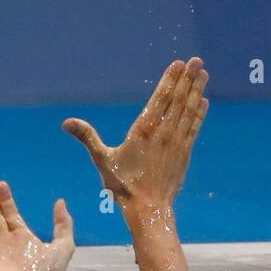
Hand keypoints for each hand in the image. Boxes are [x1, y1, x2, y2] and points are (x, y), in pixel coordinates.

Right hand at [62, 57, 208, 213]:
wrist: (148, 209)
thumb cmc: (123, 186)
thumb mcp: (102, 160)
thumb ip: (87, 137)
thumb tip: (66, 122)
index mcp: (143, 130)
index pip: (160, 98)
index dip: (170, 79)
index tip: (178, 64)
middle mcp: (163, 133)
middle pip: (178, 100)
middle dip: (187, 78)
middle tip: (196, 60)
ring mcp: (176, 143)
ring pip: (189, 111)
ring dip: (196, 91)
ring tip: (203, 73)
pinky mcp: (184, 154)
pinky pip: (194, 128)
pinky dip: (199, 113)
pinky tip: (204, 102)